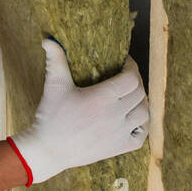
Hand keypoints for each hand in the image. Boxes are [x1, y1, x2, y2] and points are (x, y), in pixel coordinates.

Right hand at [8, 39, 148, 185]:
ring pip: (144, 114)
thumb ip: (55, 61)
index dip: (132, 68)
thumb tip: (48, 40)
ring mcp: (118, 133)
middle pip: (139, 93)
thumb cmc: (51, 117)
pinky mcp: (118, 148)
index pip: (131, 78)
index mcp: (103, 97)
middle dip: (136, 82)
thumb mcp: (54, 86)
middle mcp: (115, 115)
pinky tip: (132, 120)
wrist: (48, 150)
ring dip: (141, 103)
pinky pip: (141, 137)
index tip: (124, 63)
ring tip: (131, 97)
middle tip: (126, 78)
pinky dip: (141, 127)